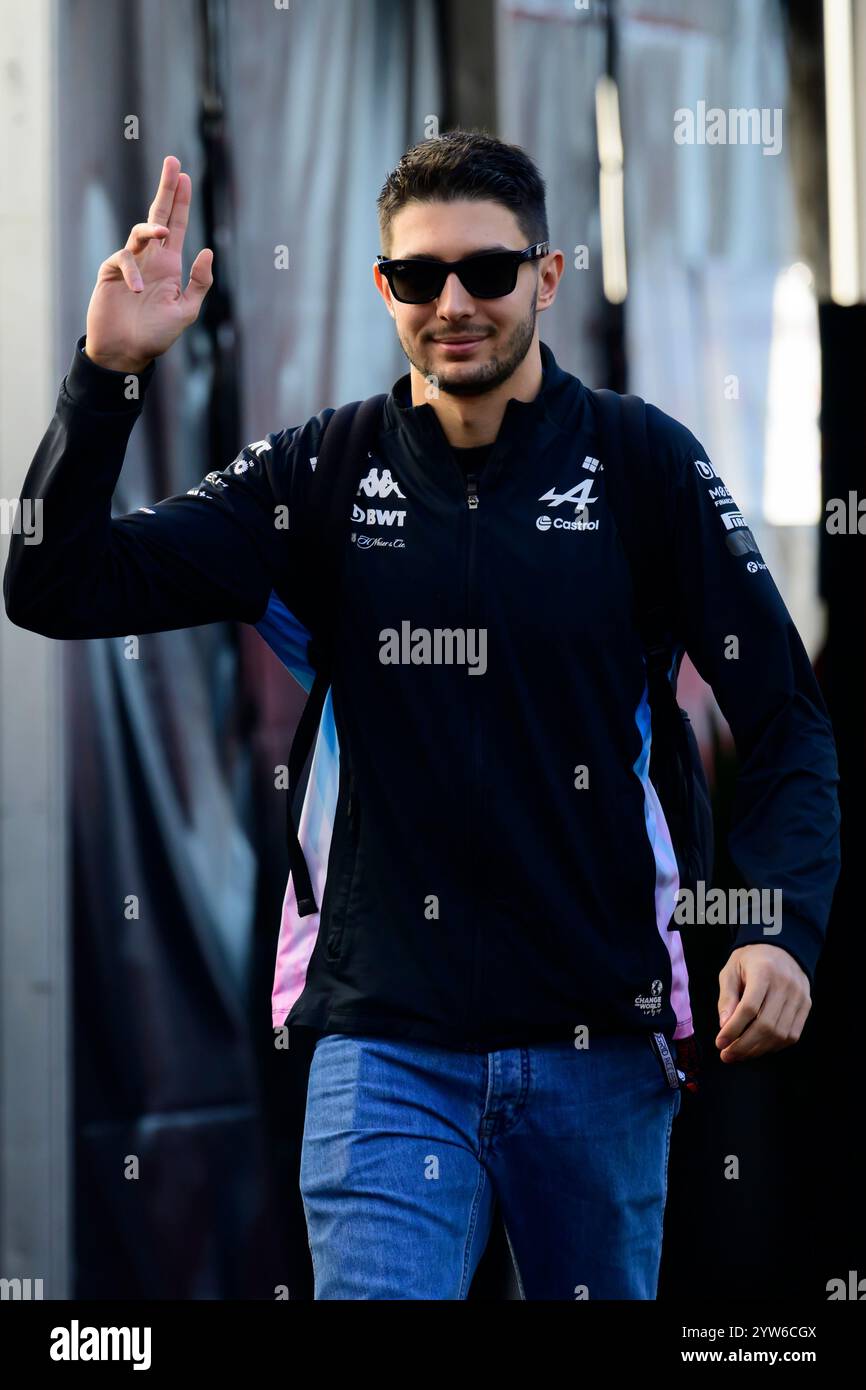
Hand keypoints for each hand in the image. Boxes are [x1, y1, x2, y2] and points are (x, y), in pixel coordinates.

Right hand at [84, 155, 212, 371]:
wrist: (126, 353)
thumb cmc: (156, 336)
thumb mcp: (185, 311)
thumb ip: (199, 283)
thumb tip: (207, 250)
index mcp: (169, 265)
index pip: (178, 226)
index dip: (181, 201)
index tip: (184, 175)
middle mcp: (150, 259)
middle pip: (158, 215)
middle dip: (166, 189)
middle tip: (173, 162)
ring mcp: (130, 264)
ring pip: (140, 231)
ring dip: (153, 229)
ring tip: (165, 232)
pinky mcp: (111, 273)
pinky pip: (123, 259)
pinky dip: (132, 271)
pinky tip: (137, 291)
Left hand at [716, 944, 811, 1061]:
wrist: (782, 948)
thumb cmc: (751, 960)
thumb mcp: (731, 970)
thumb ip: (727, 997)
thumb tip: (724, 1025)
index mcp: (764, 971)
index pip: (749, 1007)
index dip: (734, 1029)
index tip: (720, 1042)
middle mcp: (786, 985)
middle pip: (766, 1025)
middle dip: (744, 1045)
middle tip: (727, 1055)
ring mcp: (799, 997)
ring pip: (780, 1033)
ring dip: (758, 1049)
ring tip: (739, 1054)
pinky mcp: (806, 1006)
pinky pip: (792, 1034)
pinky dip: (774, 1046)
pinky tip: (758, 1047)